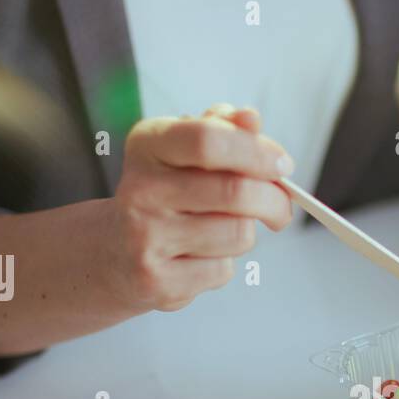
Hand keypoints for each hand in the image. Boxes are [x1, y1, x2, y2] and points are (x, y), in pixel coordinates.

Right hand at [111, 104, 292, 312]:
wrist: (114, 252)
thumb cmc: (165, 194)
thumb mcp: (183, 152)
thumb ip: (221, 131)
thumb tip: (250, 119)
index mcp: (148, 144)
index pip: (208, 140)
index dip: (257, 152)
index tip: (283, 166)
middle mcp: (141, 189)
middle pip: (235, 191)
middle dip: (274, 200)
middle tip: (282, 207)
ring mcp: (145, 237)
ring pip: (238, 233)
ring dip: (247, 233)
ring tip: (227, 230)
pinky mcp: (157, 280)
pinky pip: (222, 270)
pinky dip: (225, 263)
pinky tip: (200, 256)